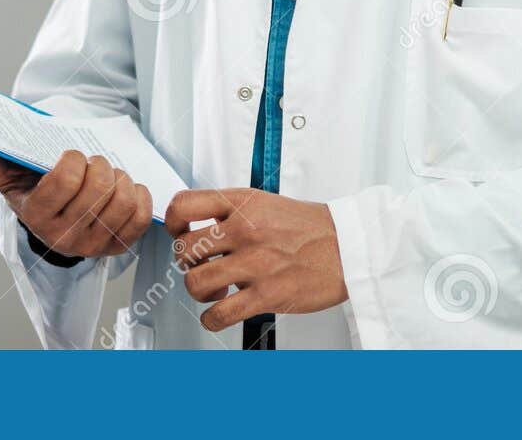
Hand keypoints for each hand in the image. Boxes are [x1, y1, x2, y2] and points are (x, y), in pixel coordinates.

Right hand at [0, 143, 151, 258]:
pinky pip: (141, 217)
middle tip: (94, 161)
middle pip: (98, 188)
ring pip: (123, 200)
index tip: (72, 154)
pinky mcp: (117, 246)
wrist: (54, 222)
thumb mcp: (9, 176)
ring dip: (121, 178)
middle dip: (100, 164)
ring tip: (110, 174)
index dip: (75, 158)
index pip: (66, 180)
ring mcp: (93, 245)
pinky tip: (128, 187)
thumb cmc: (34, 191)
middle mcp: (64, 238)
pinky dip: (140, 195)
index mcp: (37, 217)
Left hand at [165, 188, 347, 331]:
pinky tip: (222, 312)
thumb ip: (232, 212)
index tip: (179, 233)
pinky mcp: (267, 294)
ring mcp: (256, 263)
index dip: (172, 223)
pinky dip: (212, 319)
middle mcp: (245, 230)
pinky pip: (219, 314)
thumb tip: (199, 227)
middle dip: (188, 264)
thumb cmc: (310, 227)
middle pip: (184, 250)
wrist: (349, 246)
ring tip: (216, 290)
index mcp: (242, 203)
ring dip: (200, 292)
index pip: (184, 206)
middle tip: (203, 266)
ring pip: (196, 283)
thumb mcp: (266, 203)